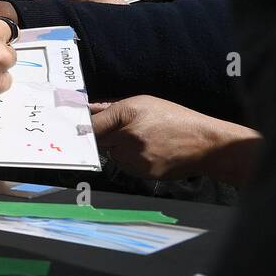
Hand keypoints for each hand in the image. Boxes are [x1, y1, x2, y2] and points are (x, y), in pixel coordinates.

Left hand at [90, 96, 261, 184]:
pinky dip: (129, 160)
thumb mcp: (144, 103)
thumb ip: (111, 107)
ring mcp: (134, 157)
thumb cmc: (174, 118)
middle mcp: (128, 136)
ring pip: (111, 154)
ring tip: (142, 140)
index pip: (91, 125)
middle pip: (98, 141)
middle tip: (121, 132)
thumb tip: (85, 109)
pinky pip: (124, 165)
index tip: (71, 130)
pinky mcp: (141, 172)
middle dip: (103, 137)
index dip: (80, 128)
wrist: (205, 143)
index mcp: (127, 114)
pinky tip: (147, 152)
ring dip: (116, 149)